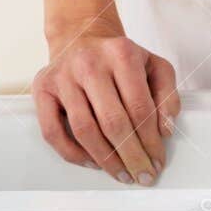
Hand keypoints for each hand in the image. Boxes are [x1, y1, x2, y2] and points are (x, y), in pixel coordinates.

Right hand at [34, 17, 180, 184]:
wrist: (81, 35)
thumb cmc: (118, 58)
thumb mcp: (153, 65)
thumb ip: (167, 94)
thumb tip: (165, 130)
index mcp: (121, 53)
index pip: (139, 106)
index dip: (150, 141)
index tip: (157, 161)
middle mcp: (89, 62)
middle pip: (113, 122)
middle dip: (132, 156)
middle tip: (142, 175)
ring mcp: (63, 75)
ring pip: (85, 130)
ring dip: (107, 161)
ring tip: (122, 174)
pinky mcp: (42, 87)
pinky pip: (53, 131)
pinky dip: (73, 154)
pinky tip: (93, 162)